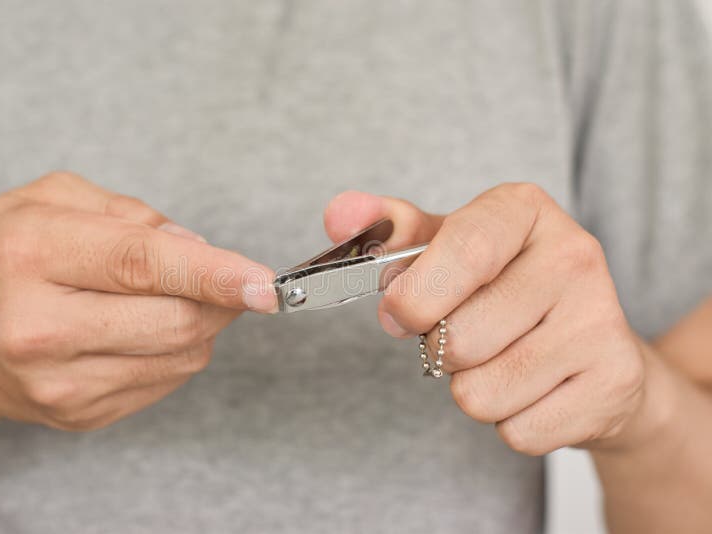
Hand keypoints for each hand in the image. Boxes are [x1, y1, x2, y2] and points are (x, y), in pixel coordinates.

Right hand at [0, 172, 276, 431]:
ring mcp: (59, 384)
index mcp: (32, 255)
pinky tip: (140, 329)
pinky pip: (165, 381)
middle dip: (221, 298)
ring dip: (201, 322)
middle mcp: (40, 328)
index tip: (266, 283)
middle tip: (226, 279)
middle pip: (176, 320)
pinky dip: (175, 350)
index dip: (215, 273)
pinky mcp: (78, 415)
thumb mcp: (48, 200)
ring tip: (169, 298)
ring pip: (181, 355)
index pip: (143, 264)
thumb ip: (130, 214)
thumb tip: (198, 248)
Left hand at [324, 184, 663, 454]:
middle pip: (459, 338)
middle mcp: (574, 254)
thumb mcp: (448, 247)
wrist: (594, 346)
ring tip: (502, 359)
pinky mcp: (614, 380)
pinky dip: (510, 421)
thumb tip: (338, 214)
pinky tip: (534, 388)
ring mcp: (600, 319)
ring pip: (480, 393)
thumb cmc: (504, 289)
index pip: (461, 251)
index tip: (397, 314)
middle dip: (441, 351)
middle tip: (465, 334)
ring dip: (472, 389)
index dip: (415, 296)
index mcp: (523, 210)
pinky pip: (517, 431)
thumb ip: (390, 231)